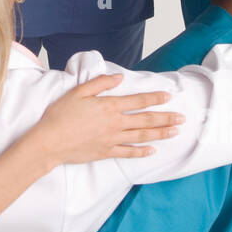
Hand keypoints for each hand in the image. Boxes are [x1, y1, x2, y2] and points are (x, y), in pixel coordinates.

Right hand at [32, 73, 182, 165]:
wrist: (49, 142)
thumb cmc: (60, 115)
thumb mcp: (77, 92)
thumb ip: (100, 84)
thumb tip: (120, 78)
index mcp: (108, 106)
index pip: (138, 101)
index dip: (154, 98)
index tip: (168, 97)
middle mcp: (114, 123)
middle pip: (146, 120)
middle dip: (165, 118)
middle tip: (182, 118)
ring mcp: (112, 139)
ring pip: (142, 136)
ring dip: (160, 134)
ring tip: (175, 132)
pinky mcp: (106, 152)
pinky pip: (129, 153)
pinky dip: (142, 152)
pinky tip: (152, 151)